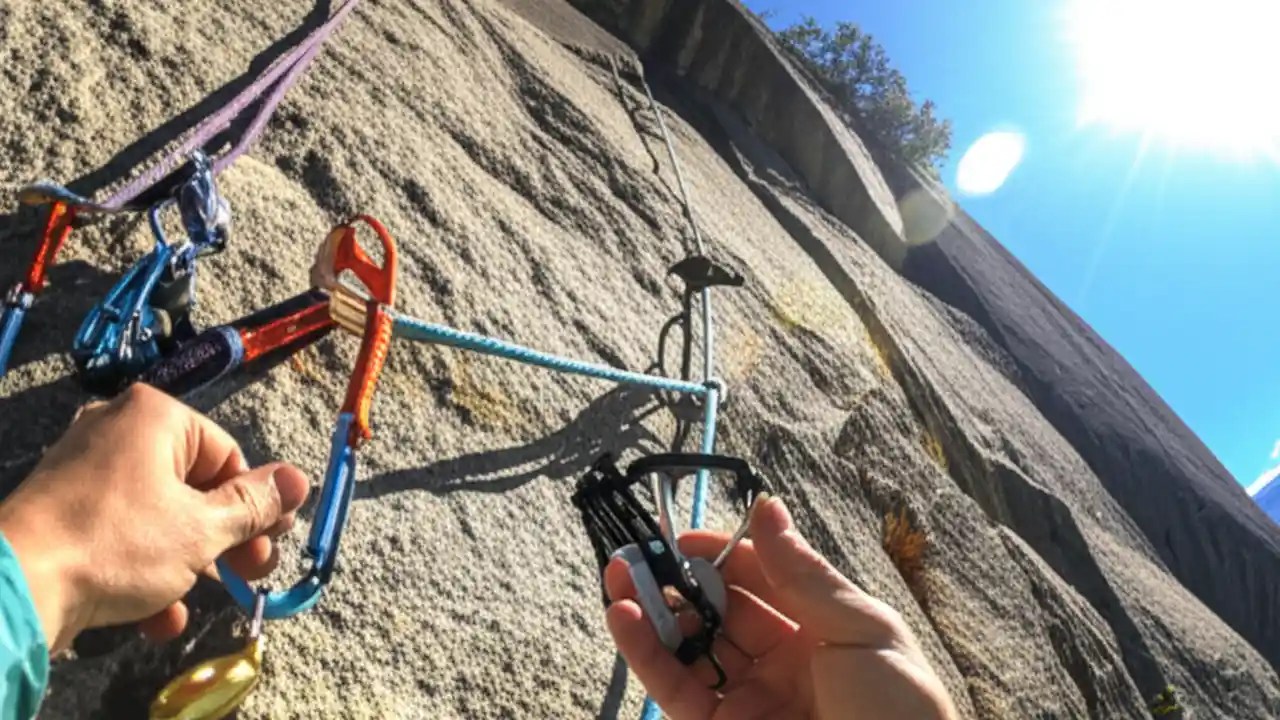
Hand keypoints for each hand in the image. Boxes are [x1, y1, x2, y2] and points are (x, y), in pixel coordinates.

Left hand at [0, 384, 308, 650]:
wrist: (16, 587)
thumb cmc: (116, 544)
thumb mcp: (201, 529)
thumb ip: (254, 506)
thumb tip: (299, 479)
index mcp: (154, 418)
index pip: (227, 456)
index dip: (254, 505)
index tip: (270, 542)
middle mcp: (117, 431)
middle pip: (194, 487)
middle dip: (224, 541)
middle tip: (250, 574)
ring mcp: (84, 470)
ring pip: (158, 517)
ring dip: (185, 565)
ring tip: (192, 604)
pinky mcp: (62, 511)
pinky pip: (120, 534)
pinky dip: (142, 571)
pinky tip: (154, 617)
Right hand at [605, 496, 957, 719]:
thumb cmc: (900, 712)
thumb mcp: (865, 633)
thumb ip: (805, 575)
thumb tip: (767, 507)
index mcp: (821, 629)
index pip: (761, 578)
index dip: (721, 554)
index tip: (683, 537)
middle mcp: (781, 661)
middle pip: (717, 610)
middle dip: (677, 580)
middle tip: (638, 555)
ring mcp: (749, 699)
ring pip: (688, 647)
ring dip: (650, 611)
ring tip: (618, 578)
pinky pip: (675, 687)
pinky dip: (644, 653)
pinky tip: (623, 616)